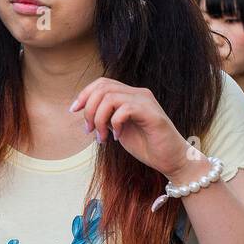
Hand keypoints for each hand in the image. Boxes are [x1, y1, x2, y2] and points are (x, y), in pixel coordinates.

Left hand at [70, 78, 192, 178]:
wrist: (170, 160)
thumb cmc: (146, 145)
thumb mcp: (118, 129)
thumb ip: (106, 118)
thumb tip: (85, 112)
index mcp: (130, 95)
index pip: (102, 83)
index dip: (84, 94)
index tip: (73, 110)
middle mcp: (138, 94)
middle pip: (103, 87)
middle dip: (89, 109)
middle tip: (89, 130)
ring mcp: (146, 102)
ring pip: (110, 97)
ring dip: (99, 119)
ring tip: (102, 137)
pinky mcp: (152, 114)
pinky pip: (124, 109)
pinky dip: (115, 124)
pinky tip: (117, 136)